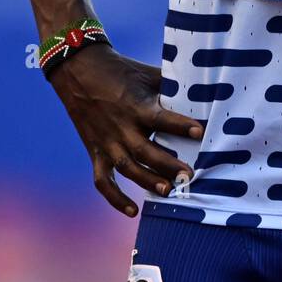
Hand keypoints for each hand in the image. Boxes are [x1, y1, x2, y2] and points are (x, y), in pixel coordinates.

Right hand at [48, 43, 204, 216]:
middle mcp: (120, 127)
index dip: (180, 126)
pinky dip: (115, 198)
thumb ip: (171, 86)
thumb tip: (202, 90)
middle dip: (167, 165)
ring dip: (147, 181)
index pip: (160, 118)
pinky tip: (133, 211)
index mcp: (135, 106)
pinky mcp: (95, 152)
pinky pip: (103, 180)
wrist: (79, 71)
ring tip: (168, 191)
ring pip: (127, 168)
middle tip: (188, 176)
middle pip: (144, 151)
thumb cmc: (121, 71)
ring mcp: (106, 142)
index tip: (200, 131)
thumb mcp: (147, 74)